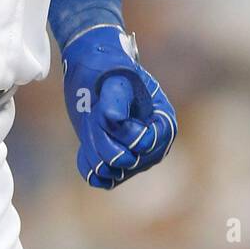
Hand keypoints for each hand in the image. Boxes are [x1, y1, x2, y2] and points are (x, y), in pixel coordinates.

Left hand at [61, 25, 176, 188]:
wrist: (93, 70)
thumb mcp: (115, 76)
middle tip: (96, 113)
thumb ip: (116, 98)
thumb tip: (113, 121)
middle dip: (104, 138)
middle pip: (127, 161)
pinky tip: (85, 143)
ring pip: (111, 172)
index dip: (124, 133)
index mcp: (163, 123)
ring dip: (93, 149)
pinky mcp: (115, 165)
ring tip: (91, 124)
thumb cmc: (109, 69)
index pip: (146, 145)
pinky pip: (101, 179)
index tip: (109, 112)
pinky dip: (88, 164)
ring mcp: (135, 158)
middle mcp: (153, 146)